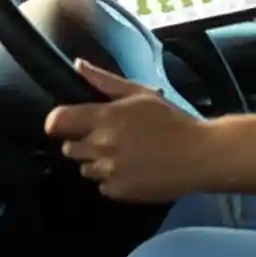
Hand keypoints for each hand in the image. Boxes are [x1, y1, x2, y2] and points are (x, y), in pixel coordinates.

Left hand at [44, 59, 214, 201]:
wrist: (198, 155)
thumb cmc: (172, 121)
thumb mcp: (140, 93)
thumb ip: (105, 81)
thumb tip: (79, 65)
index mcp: (105, 118)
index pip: (57, 121)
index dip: (58, 122)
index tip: (67, 123)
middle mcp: (101, 146)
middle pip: (68, 148)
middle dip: (82, 142)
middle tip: (107, 137)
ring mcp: (108, 171)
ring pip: (85, 168)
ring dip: (97, 161)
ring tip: (125, 153)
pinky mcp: (117, 191)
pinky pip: (102, 186)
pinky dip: (112, 179)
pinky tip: (133, 169)